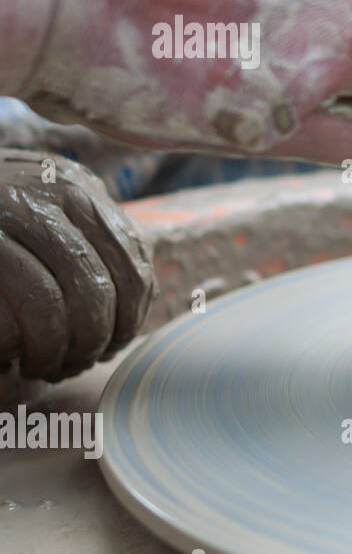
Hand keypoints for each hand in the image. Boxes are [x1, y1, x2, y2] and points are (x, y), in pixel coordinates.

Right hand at [0, 150, 154, 380]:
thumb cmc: (2, 229)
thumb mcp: (49, 212)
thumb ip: (93, 240)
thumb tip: (136, 303)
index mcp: (74, 188)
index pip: (132, 264)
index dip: (129, 318)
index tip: (114, 345)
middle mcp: (38, 197)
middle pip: (93, 290)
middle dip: (91, 341)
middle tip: (75, 363)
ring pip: (47, 304)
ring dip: (52, 350)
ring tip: (44, 365)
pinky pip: (3, 316)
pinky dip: (11, 346)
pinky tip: (10, 356)